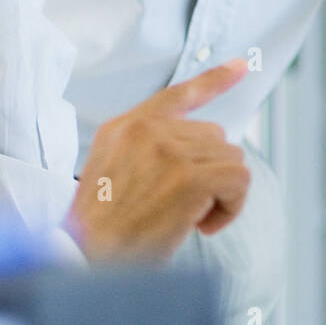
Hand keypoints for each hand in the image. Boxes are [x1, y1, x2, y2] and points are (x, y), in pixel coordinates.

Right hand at [63, 58, 250, 262]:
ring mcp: (167, 151)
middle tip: (186, 207)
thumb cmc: (99, 231)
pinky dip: (232, 207)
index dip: (215, 79)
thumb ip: (145, 151)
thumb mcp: (110, 172)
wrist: (82, 259)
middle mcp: (145, 130)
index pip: (177, 94)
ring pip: (231, 158)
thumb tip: (196, 152)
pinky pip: (239, 180)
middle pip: (214, 136)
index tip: (243, 65)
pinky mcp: (188, 177)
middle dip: (209, 172)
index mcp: (123, 126)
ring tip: (191, 219)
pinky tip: (204, 226)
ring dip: (221, 194)